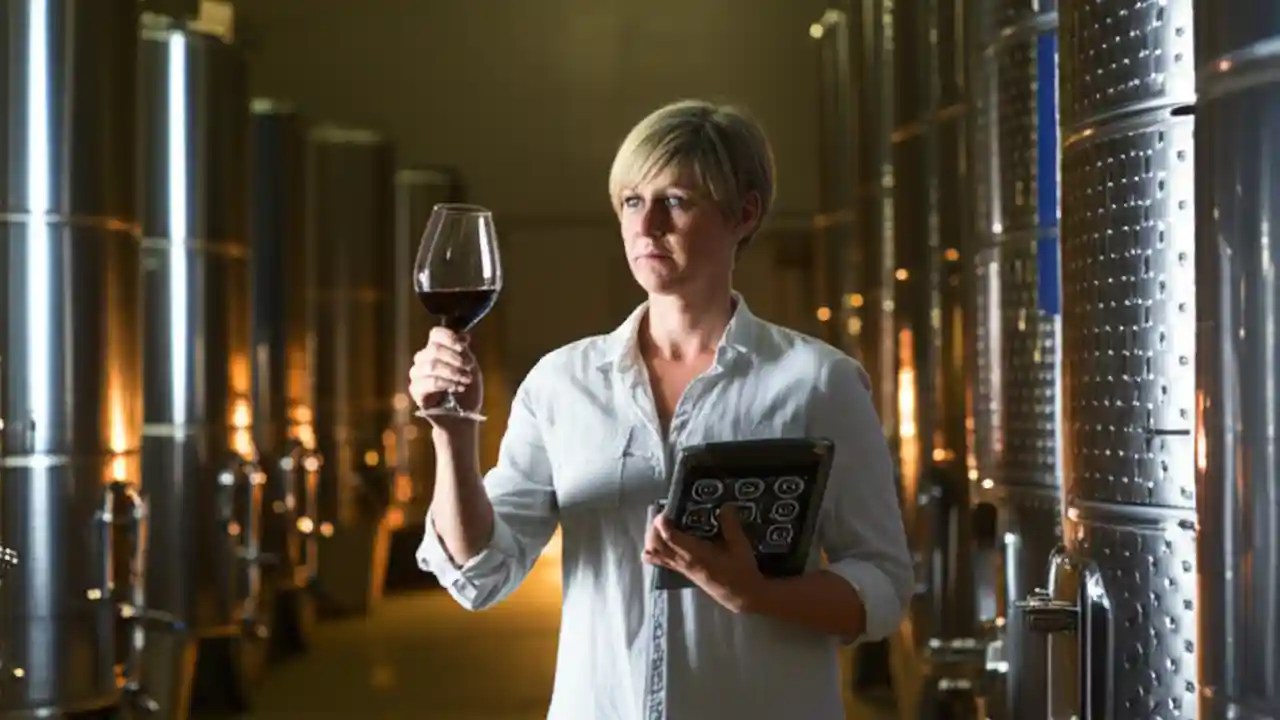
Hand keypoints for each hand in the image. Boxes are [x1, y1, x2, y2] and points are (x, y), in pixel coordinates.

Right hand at [408, 327, 483, 427]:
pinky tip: (457, 388)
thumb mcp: (471, 368)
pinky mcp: (415, 390)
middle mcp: (423, 360)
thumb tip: (463, 335)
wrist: (463, 417)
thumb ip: (465, 351)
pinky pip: (429, 382)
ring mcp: (417, 375)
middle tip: (468, 367)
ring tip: (465, 380)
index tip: (463, 346)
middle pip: (434, 349)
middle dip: (455, 358)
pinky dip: (446, 383)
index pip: (436, 334)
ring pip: (431, 365)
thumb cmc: (467, 392)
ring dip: (452, 372)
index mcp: (436, 350)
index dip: (449, 337)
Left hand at [642, 505, 764, 613]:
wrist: (740, 595)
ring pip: (653, 554)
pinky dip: (654, 549)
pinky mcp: (680, 571)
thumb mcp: (740, 545)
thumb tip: (724, 506)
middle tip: (663, 513)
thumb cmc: (740, 570)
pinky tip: (663, 538)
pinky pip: (658, 561)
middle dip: (654, 528)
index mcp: (696, 554)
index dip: (662, 523)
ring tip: (661, 524)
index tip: (663, 510)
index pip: (671, 538)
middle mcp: (683, 561)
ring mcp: (679, 567)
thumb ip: (731, 525)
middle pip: (655, 545)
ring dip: (651, 538)